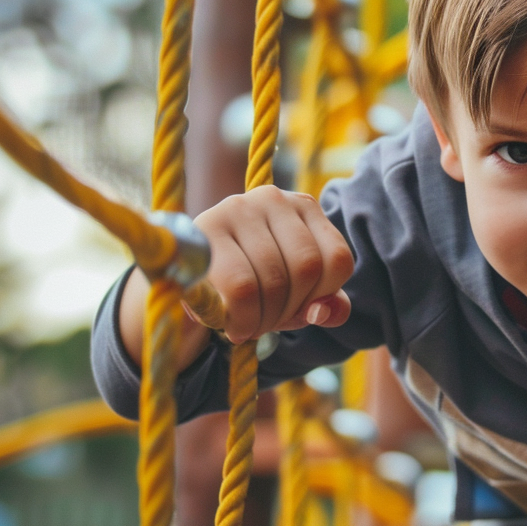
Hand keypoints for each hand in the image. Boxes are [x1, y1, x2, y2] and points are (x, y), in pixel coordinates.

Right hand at [192, 185, 354, 344]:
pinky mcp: (204, 231)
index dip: (322, 296)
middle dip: (290, 310)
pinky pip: (241, 286)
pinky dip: (244, 318)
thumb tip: (322, 312)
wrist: (189, 275)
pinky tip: (235, 327)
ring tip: (250, 327)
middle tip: (268, 325)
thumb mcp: (299, 294)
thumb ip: (327, 305)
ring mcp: (236, 209)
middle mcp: (273, 198)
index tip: (300, 309)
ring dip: (265, 320)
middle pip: (306, 267)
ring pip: (273, 280)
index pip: (337, 259)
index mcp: (304, 207)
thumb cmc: (255, 282)